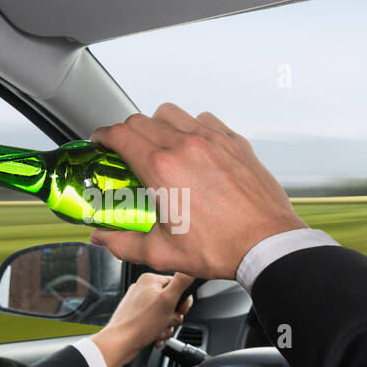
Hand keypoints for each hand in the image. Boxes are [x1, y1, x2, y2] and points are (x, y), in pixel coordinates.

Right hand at [88, 103, 306, 277]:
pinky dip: (192, 127)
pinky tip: (194, 146)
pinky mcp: (235, 142)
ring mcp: (212, 139)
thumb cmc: (218, 248)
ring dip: (157, 124)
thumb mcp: (161, 253)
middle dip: (126, 133)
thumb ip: (123, 243)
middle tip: (125, 151)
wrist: (266, 244)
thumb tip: (101, 239)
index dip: (102, 136)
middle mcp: (185, 145)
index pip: (119, 134)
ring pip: (172, 113)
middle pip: (141, 120)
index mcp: (161, 168)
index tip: (100, 143)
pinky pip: (205, 119)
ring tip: (159, 145)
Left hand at [90, 271, 195, 366]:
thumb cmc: (140, 324)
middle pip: (172, 302)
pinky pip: (155, 323)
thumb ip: (182, 282)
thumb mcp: (167, 300)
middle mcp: (143, 289)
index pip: (178, 284)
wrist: (120, 344)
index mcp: (150, 280)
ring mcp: (139, 304)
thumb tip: (193, 268)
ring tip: (158, 331)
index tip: (179, 310)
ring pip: (165, 315)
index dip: (182, 301)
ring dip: (166, 327)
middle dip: (172, 317)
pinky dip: (158, 331)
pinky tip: (155, 336)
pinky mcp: (137, 317)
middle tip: (165, 322)